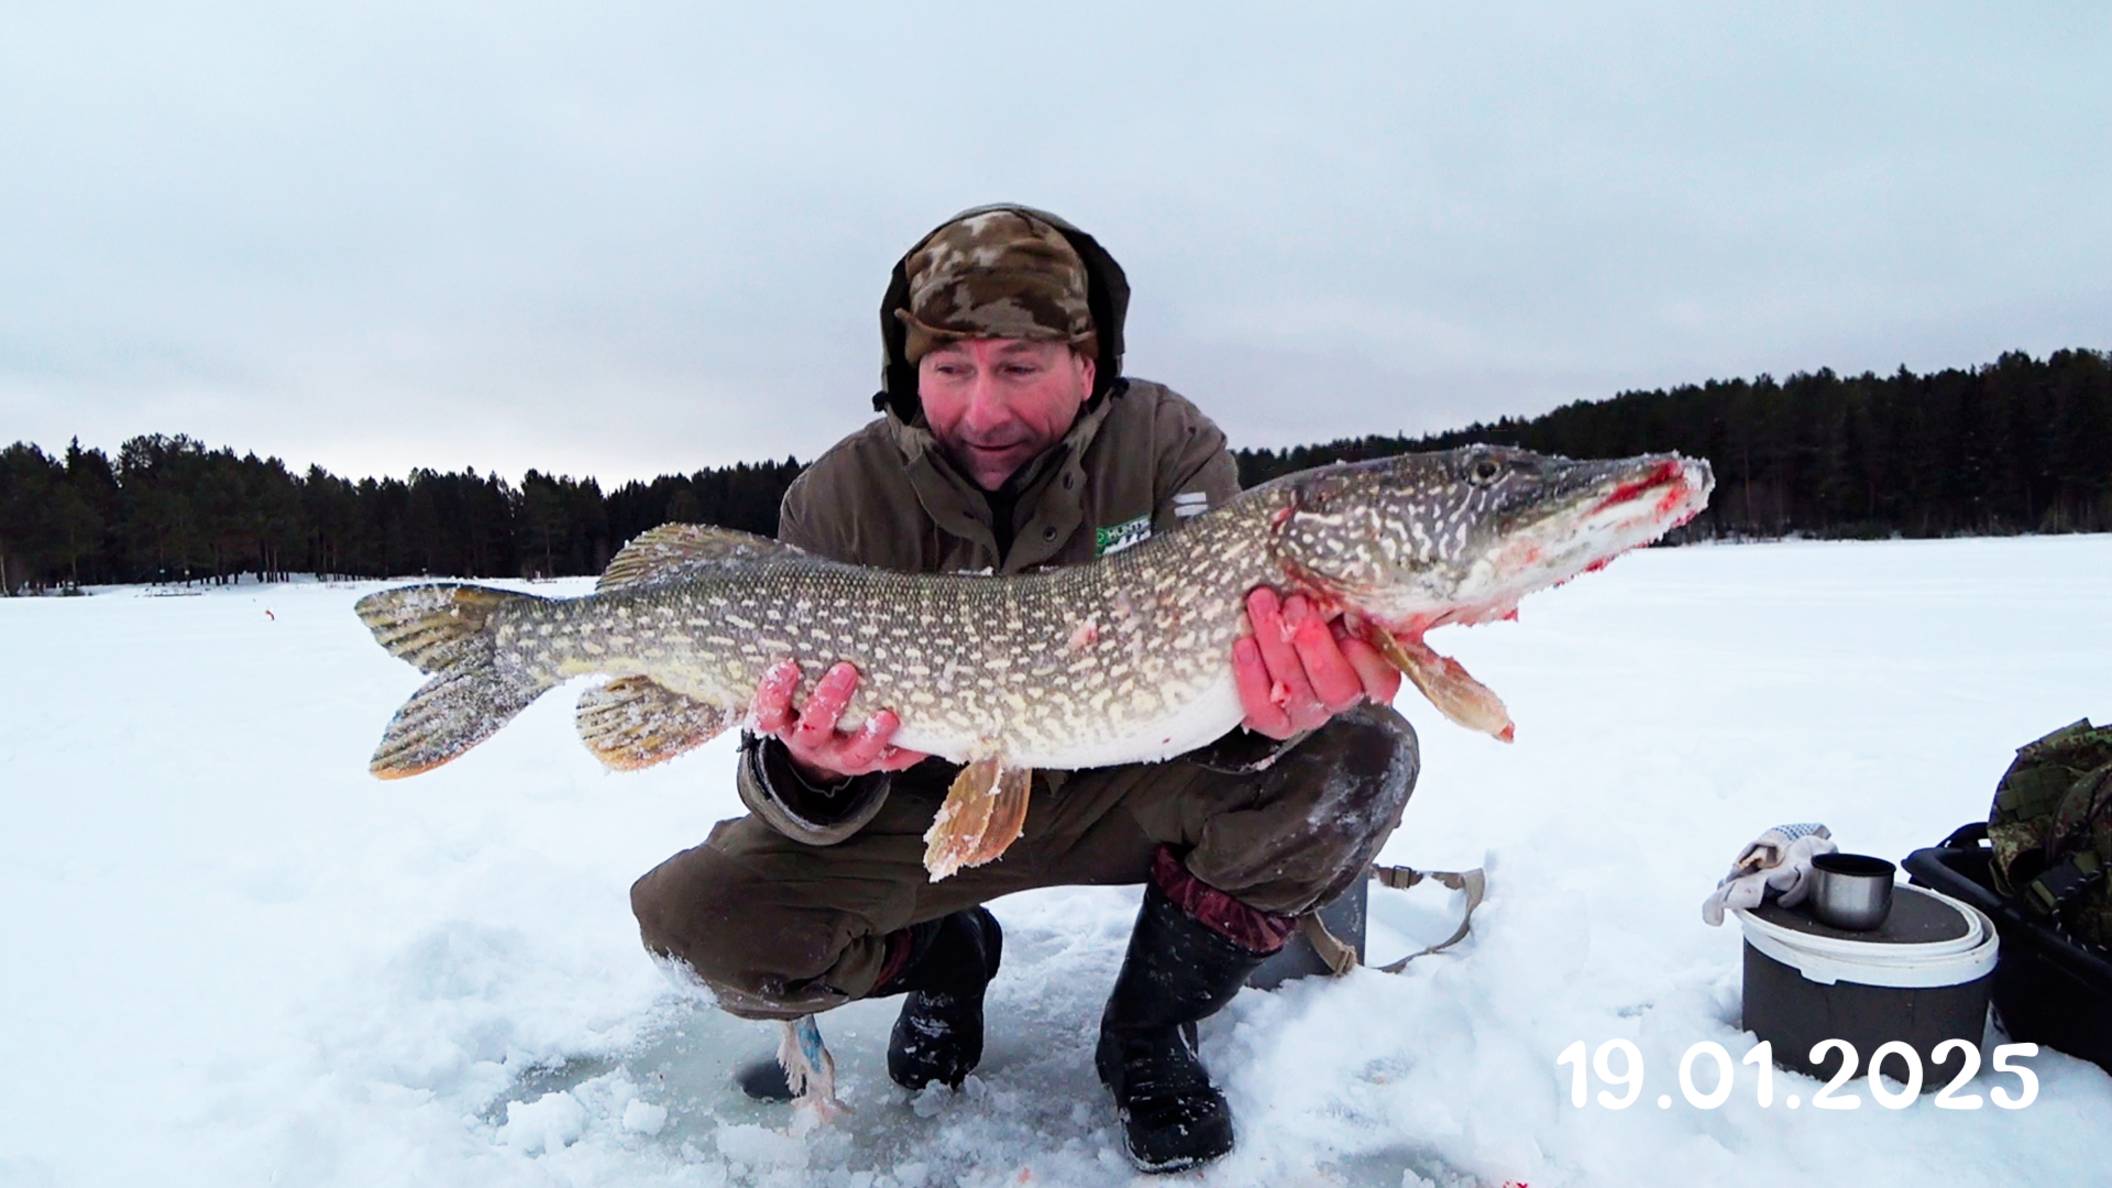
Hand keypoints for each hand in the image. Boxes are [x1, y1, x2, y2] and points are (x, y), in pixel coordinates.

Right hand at [752, 660, 928, 782]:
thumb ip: (800, 656)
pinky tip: (922, 743)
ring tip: (886, 716)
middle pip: (814, 727)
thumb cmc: (807, 698)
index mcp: (785, 720)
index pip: (771, 710)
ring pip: (852, 752)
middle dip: (828, 701)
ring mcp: (839, 756)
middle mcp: (809, 741)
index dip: (775, 692)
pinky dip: (906, 753)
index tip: (786, 665)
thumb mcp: (793, 685)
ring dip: (870, 735)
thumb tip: (812, 601)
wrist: (820, 746)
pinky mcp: (869, 764)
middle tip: (846, 670)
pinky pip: (889, 762)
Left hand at [1232, 587, 1401, 739]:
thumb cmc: (1309, 602)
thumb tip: (1363, 595)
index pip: (1383, 680)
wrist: (1269, 615)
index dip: (1367, 658)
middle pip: (1337, 687)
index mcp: (1368, 671)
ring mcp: (1308, 711)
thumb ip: (1355, 601)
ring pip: (1298, 692)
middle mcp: (1341, 694)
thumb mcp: (1338, 596)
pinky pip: (1264, 710)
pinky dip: (1252, 677)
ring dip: (1276, 646)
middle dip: (1313, 642)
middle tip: (1295, 604)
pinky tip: (1244, 645)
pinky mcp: (1275, 720)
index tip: (1350, 619)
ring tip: (1262, 607)